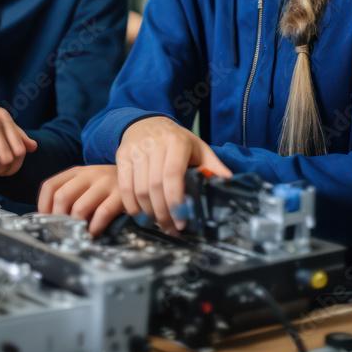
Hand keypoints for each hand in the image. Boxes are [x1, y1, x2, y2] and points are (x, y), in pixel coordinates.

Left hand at [38, 165, 124, 235]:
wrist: (137, 175)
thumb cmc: (105, 187)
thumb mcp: (86, 184)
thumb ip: (69, 194)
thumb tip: (50, 220)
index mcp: (76, 172)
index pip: (50, 186)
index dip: (43, 206)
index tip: (46, 221)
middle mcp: (88, 174)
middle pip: (62, 196)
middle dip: (58, 218)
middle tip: (62, 231)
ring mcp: (105, 183)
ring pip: (80, 207)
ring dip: (77, 225)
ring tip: (79, 234)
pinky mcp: (120, 195)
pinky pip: (102, 213)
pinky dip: (95, 227)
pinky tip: (94, 232)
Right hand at [116, 116, 230, 233]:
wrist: (147, 123)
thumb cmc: (177, 140)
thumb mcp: (198, 147)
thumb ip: (212, 165)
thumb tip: (230, 181)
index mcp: (176, 142)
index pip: (172, 175)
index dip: (175, 201)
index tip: (181, 222)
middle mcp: (154, 144)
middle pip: (154, 186)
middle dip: (162, 213)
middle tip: (170, 229)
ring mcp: (136, 150)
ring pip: (138, 188)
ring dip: (148, 211)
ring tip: (158, 223)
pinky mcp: (121, 155)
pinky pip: (124, 185)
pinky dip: (131, 204)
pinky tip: (140, 214)